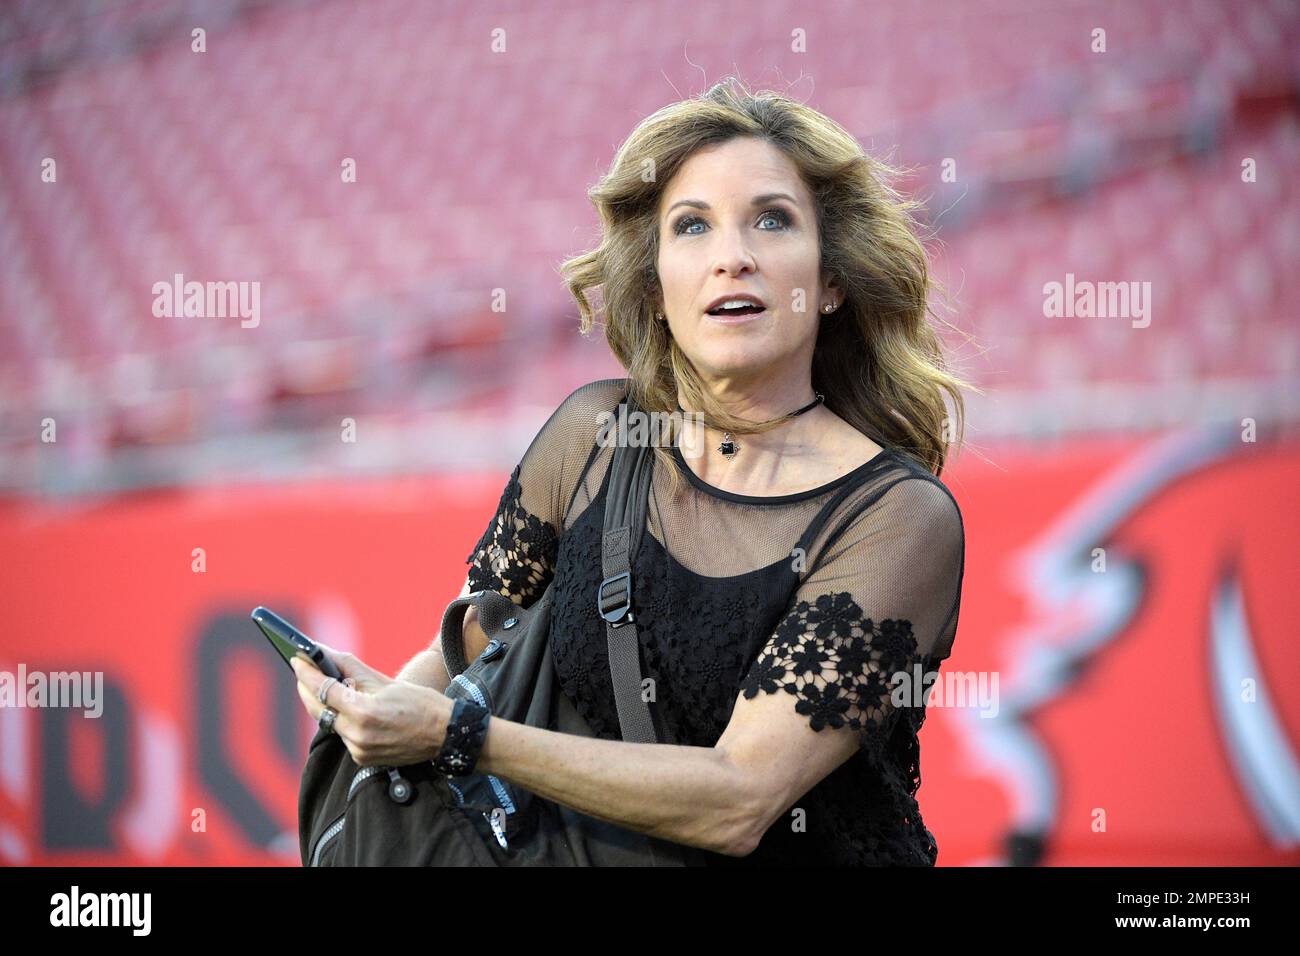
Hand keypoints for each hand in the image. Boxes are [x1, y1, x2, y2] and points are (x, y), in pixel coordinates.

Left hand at [290, 644, 453, 767]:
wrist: (445, 734)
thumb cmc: (420, 703)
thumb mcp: (385, 681)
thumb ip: (351, 668)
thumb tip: (326, 653)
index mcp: (364, 711)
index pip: (324, 689)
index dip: (306, 672)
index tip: (296, 659)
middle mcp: (357, 734)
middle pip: (318, 708)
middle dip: (308, 688)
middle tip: (302, 670)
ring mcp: (358, 749)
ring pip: (329, 722)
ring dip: (325, 704)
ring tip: (325, 684)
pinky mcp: (362, 758)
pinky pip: (343, 735)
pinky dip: (341, 720)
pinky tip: (347, 707)